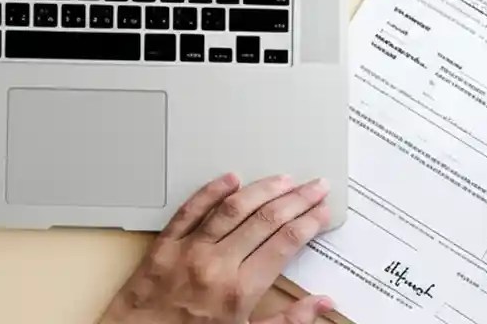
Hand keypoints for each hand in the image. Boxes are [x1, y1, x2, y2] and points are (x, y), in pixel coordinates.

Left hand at [99, 173, 335, 323]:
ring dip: (262, 189)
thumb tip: (321, 304)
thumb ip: (287, 322)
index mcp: (240, 291)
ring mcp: (189, 251)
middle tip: (315, 186)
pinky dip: (211, 191)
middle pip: (266, 220)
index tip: (322, 210)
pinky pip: (190, 210)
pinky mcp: (164, 246)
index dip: (310, 222)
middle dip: (297, 199)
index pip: (285, 243)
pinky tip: (229, 178)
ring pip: (233, 208)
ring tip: (283, 180)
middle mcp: (216, 265)